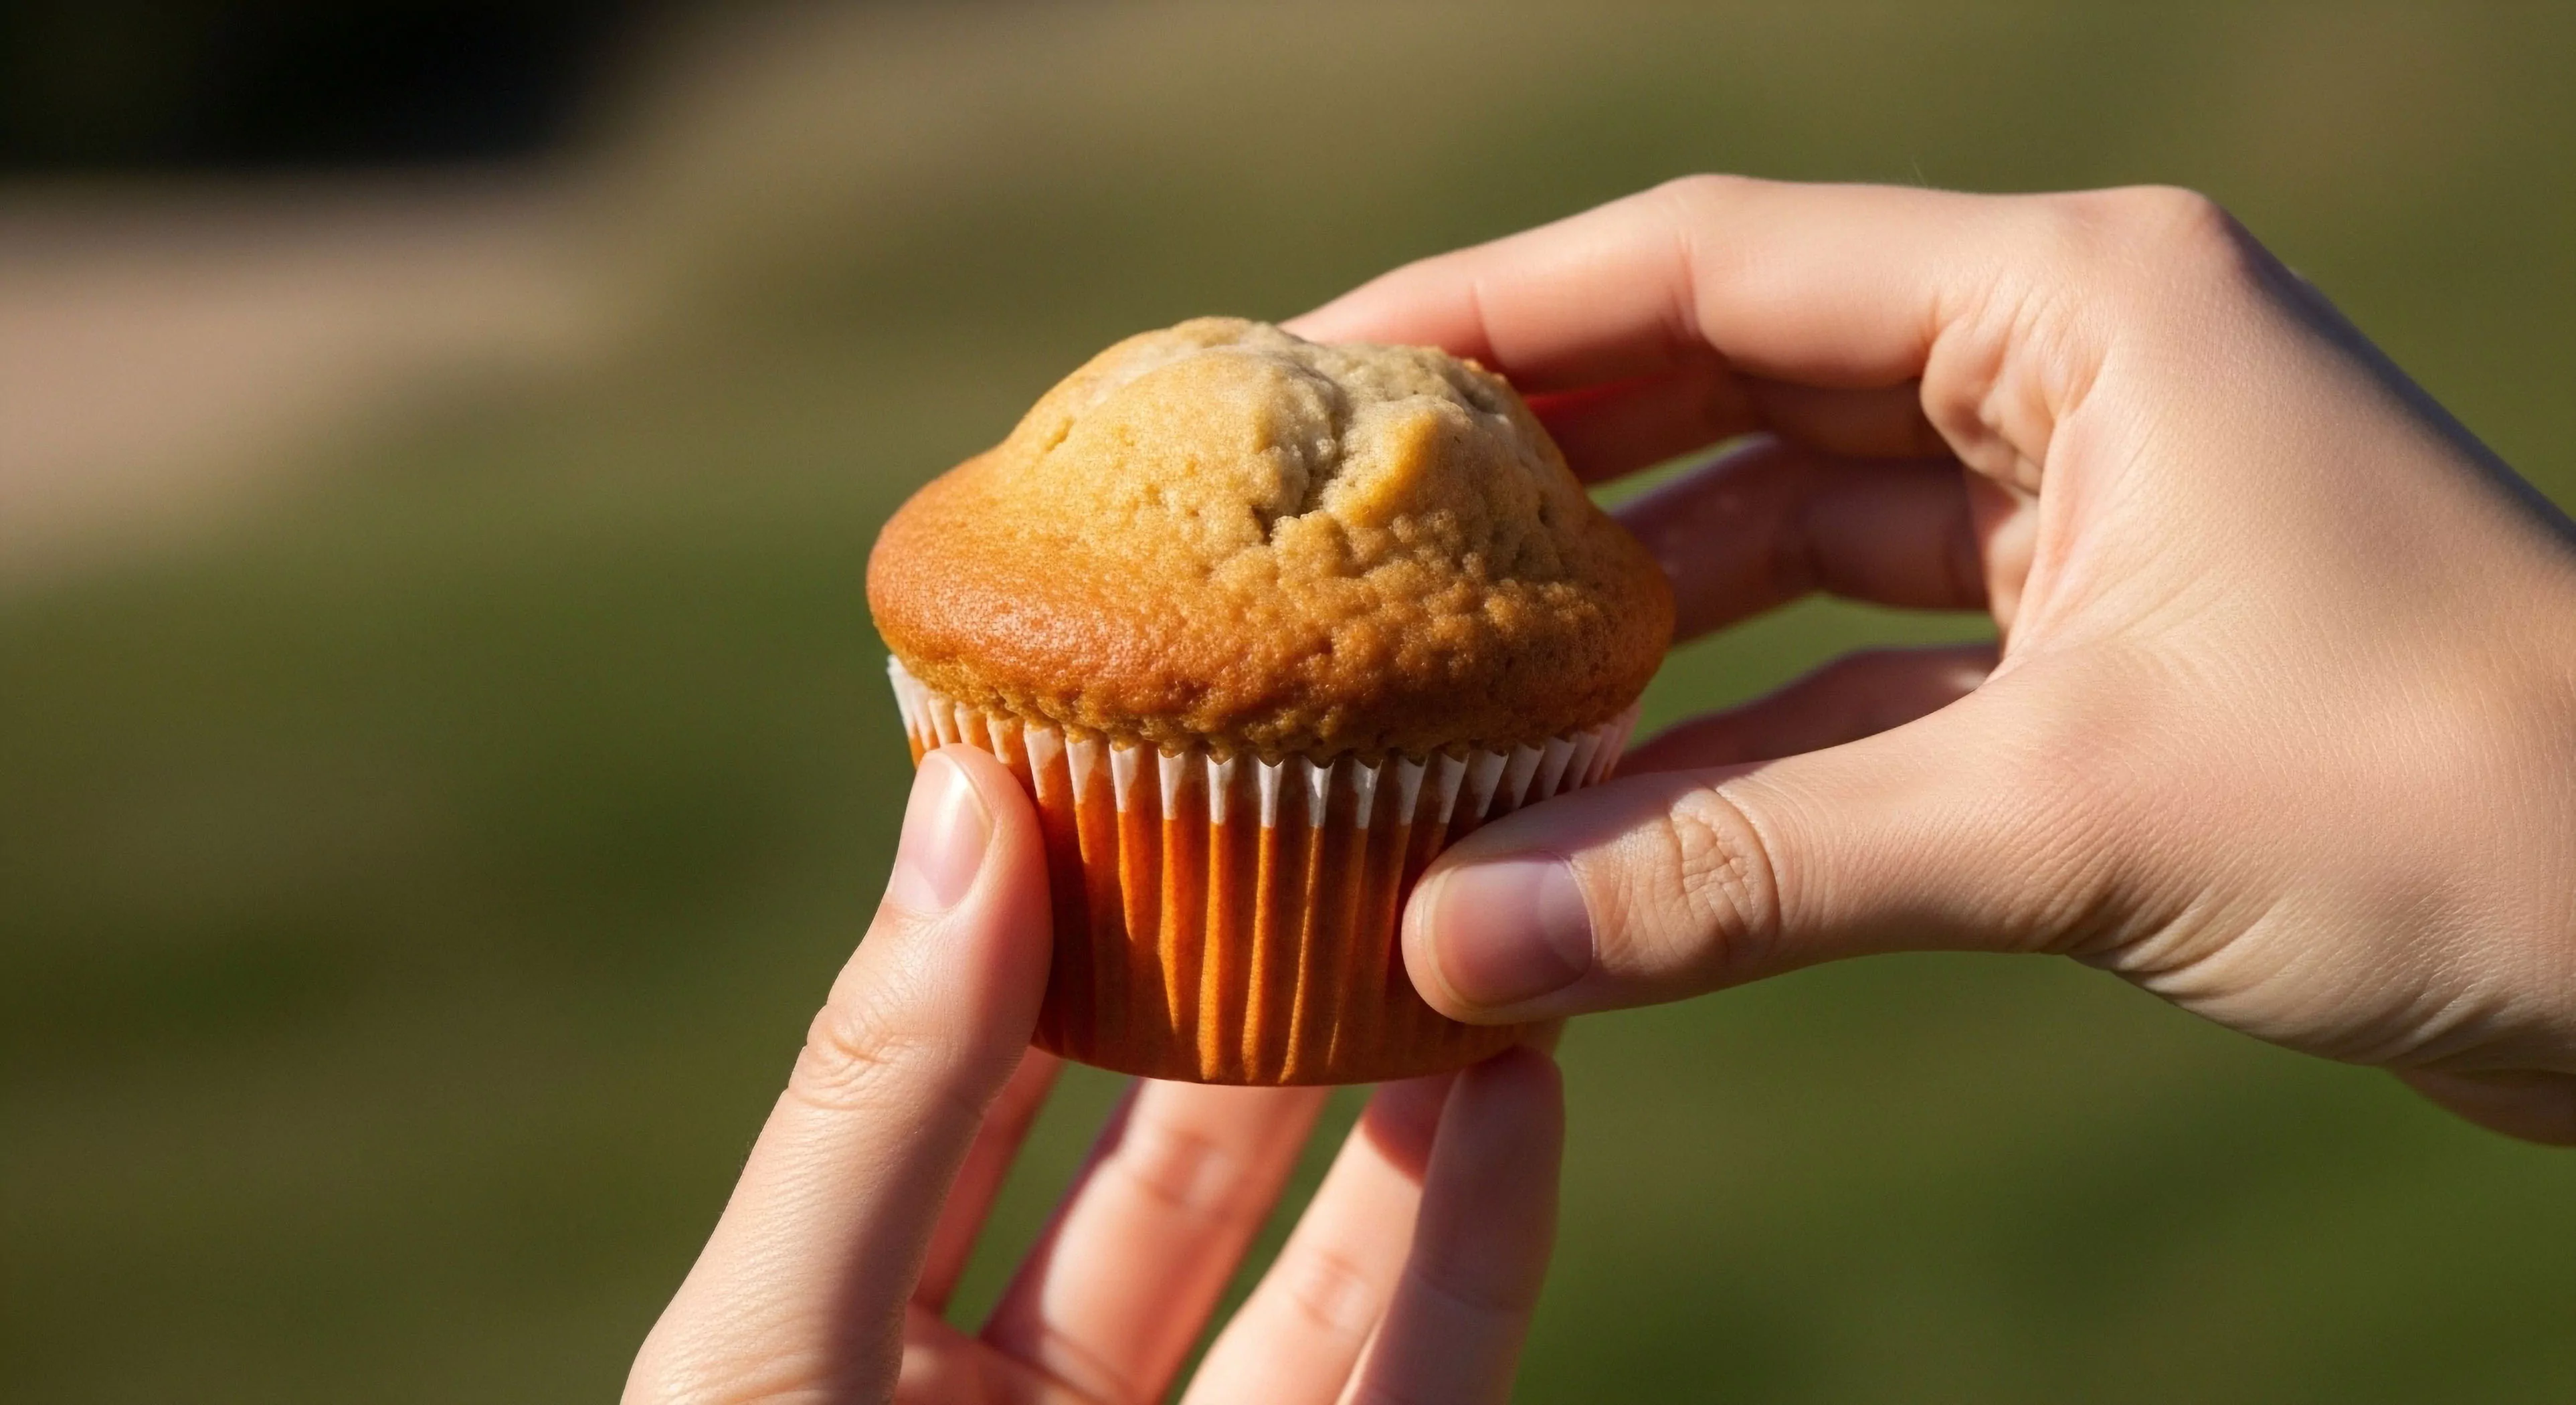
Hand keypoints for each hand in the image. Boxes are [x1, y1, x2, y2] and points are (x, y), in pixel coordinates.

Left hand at [626, 748, 1565, 1402]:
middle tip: (1338, 805)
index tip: (1137, 740)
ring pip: (1305, 1259)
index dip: (1040, 910)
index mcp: (840, 1342)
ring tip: (1463, 926)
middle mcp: (1004, 1403)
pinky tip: (1518, 1105)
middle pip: (1151, 1154)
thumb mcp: (773, 1361)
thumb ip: (880, 1100)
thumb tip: (958, 805)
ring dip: (1388, 1098)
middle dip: (1244, 985)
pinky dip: (1468, 1246)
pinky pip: (1404, 1381)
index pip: (959, 1077)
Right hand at [1293, 176, 2575, 1145]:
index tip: (1314, 380)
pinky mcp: (2102, 658)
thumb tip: (1456, 934)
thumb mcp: (2069, 823)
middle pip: (1732, 381)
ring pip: (1789, 539)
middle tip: (1341, 534)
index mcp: (2079, 303)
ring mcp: (2089, 516)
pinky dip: (1735, 742)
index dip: (1492, 313)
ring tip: (1436, 689)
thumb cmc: (2470, 818)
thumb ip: (1740, 878)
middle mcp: (2073, 373)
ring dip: (1627, 627)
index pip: (1710, 262)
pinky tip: (1592, 810)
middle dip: (1540, 466)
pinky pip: (1860, 676)